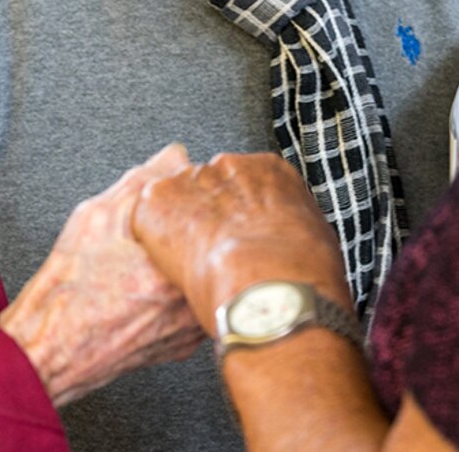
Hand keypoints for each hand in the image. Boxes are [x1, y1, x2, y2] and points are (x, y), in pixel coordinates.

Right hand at [0, 145, 206, 406]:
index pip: (211, 204)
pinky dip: (178, 293)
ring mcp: (193, 324)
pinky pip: (194, 305)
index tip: (174, 195)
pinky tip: (147, 290)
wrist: (52, 348)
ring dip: (186, 261)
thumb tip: (175, 158)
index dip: (189, 194)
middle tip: (154, 231)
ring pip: (205, 273)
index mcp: (181, 257)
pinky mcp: (184, 345)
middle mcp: (196, 292)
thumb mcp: (100, 214)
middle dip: (190, 227)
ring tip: (146, 264)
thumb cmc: (70, 287)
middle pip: (211, 240)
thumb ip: (146, 178)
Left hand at [131, 151, 351, 331]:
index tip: (235, 236)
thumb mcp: (311, 241)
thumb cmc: (297, 275)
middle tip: (212, 254)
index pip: (243, 185)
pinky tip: (168, 267)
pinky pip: (146, 217)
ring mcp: (190, 178)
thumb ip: (285, 227)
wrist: (269, 292)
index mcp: (269, 172)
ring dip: (177, 228)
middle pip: (206, 188)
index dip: (236, 216)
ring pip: (174, 201)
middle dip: (205, 217)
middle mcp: (227, 166)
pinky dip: (150, 241)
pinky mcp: (156, 199)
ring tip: (190, 266)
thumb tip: (279, 241)